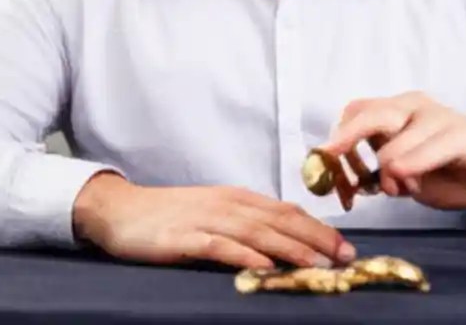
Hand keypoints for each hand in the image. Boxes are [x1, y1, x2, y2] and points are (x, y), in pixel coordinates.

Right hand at [72, 172, 354, 270]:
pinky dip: (244, 255)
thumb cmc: (169, 215)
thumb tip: (283, 242)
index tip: (345, 246)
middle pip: (278, 220)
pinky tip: (263, 267)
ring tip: (317, 264)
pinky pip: (219, 246)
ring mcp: (205, 219)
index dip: (318, 228)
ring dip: (290, 248)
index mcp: (236, 198)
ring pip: (256, 233)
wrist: (120, 210)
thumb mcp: (213, 212)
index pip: (285, 211)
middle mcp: (226, 204)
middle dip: (315, 238)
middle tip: (344, 258)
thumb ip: (245, 223)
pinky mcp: (184, 237)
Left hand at [318, 92, 465, 212]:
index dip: (337, 140)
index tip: (326, 169)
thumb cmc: (456, 172)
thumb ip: (381, 172)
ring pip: (390, 142)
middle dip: (344, 143)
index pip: (355, 113)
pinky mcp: (461, 134)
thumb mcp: (408, 177)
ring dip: (388, 175)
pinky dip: (408, 168)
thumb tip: (353, 180)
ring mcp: (438, 116)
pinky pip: (423, 150)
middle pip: (365, 114)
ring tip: (402, 190)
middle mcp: (414, 106)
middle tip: (337, 169)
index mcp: (398, 111)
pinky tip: (408, 185)